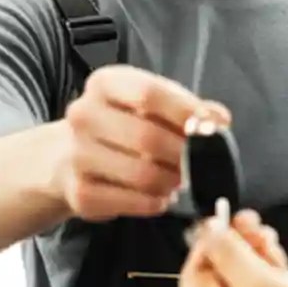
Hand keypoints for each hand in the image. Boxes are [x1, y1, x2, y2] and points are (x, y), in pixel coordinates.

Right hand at [54, 65, 229, 220]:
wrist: (67, 154)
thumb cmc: (123, 123)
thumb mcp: (152, 105)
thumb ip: (188, 109)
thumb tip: (219, 119)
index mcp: (104, 83)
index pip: (150, 93)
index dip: (186, 111)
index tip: (212, 127)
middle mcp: (83, 115)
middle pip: (148, 137)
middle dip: (184, 154)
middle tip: (202, 163)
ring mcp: (76, 155)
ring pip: (142, 174)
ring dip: (171, 181)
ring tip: (180, 179)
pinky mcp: (80, 193)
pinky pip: (131, 202)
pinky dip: (155, 202)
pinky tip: (160, 196)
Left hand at [179, 217, 287, 286]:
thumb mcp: (261, 284)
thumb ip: (231, 253)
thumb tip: (210, 231)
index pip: (194, 274)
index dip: (208, 243)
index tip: (223, 220)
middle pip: (219, 276)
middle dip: (236, 246)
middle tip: (252, 223)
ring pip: (242, 282)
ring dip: (255, 256)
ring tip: (269, 240)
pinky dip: (269, 275)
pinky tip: (278, 262)